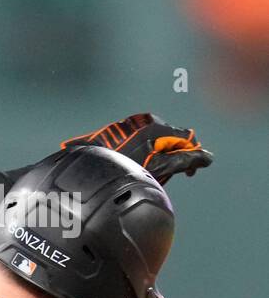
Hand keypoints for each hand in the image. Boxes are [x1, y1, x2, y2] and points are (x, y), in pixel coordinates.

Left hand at [61, 112, 213, 184]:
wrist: (90, 165)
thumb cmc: (125, 168)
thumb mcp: (160, 167)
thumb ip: (185, 160)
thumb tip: (207, 157)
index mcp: (157, 126)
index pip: (187, 138)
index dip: (192, 156)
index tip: (188, 174)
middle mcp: (145, 121)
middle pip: (172, 139)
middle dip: (174, 158)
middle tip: (165, 176)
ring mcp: (132, 124)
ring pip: (157, 141)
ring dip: (160, 157)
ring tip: (148, 173)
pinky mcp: (121, 131)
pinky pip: (142, 141)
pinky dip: (146, 154)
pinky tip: (136, 167)